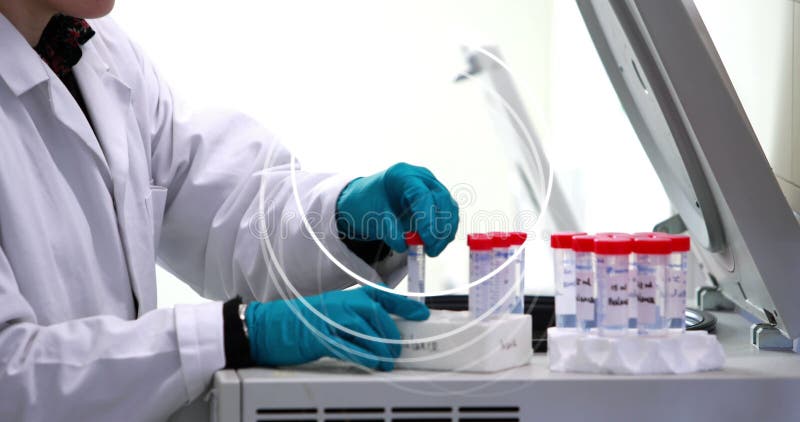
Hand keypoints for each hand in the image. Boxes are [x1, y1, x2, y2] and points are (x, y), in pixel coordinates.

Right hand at [245, 285, 429, 370]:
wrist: (265, 328)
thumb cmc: (296, 324)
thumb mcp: (329, 314)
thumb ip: (353, 320)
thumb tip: (380, 333)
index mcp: (344, 297)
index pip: (381, 296)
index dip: (405, 305)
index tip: (422, 313)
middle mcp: (340, 304)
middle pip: (377, 313)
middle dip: (391, 333)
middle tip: (397, 349)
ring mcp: (330, 319)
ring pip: (367, 330)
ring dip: (381, 348)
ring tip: (386, 360)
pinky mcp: (321, 337)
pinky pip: (350, 347)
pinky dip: (365, 357)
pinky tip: (372, 363)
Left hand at [336, 162, 458, 255]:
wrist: (366, 198)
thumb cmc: (367, 201)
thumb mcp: (371, 214)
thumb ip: (388, 229)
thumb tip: (404, 245)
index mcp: (403, 175)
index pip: (422, 195)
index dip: (428, 219)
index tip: (427, 240)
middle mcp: (421, 178)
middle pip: (441, 199)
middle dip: (440, 228)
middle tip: (431, 249)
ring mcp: (431, 187)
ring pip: (449, 208)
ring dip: (445, 231)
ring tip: (433, 250)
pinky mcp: (436, 200)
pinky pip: (448, 215)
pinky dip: (444, 231)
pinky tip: (436, 244)